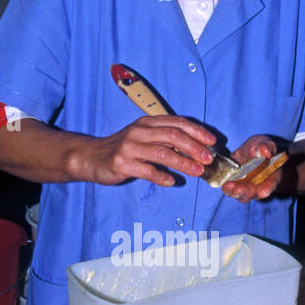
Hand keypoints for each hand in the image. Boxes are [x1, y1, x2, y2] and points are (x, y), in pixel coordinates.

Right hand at [82, 115, 217, 186]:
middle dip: (193, 147)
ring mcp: (129, 147)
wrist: (91, 157)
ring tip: (197, 171)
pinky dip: (161, 177)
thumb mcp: (144, 138)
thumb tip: (196, 150)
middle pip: (172, 136)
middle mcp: (139, 131)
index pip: (177, 123)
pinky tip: (172, 182)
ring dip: (182, 162)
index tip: (212, 142)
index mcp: (147, 123)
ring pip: (162, 152)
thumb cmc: (124, 149)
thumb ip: (165, 140)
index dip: (197, 131)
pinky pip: (146, 170)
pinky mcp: (121, 163)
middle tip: (208, 159)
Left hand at [221, 135, 280, 202]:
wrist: (248, 151)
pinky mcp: (235, 185)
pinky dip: (228, 188)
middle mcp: (260, 185)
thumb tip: (265, 151)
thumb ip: (265, 146)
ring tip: (230, 186)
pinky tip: (225, 184)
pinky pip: (231, 190)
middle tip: (240, 189)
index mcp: (272, 175)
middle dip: (248, 192)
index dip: (268, 188)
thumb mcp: (263, 142)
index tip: (264, 191)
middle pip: (255, 194)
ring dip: (235, 192)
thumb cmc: (259, 147)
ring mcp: (247, 187)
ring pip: (242, 195)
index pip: (271, 184)